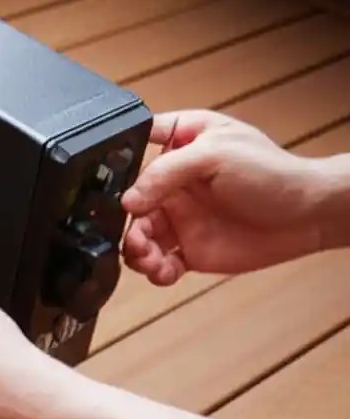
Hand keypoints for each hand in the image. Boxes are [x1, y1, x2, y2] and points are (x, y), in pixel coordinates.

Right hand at [121, 110, 331, 285]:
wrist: (307, 215)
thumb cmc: (272, 173)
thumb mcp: (215, 154)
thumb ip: (165, 173)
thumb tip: (128, 201)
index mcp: (178, 147)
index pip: (133, 148)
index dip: (115, 164)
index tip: (111, 185)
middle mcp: (174, 183)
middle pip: (129, 203)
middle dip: (126, 223)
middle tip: (137, 239)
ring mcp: (180, 217)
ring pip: (139, 237)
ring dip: (136, 251)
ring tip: (149, 259)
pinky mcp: (190, 249)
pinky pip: (160, 263)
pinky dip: (155, 271)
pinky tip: (164, 271)